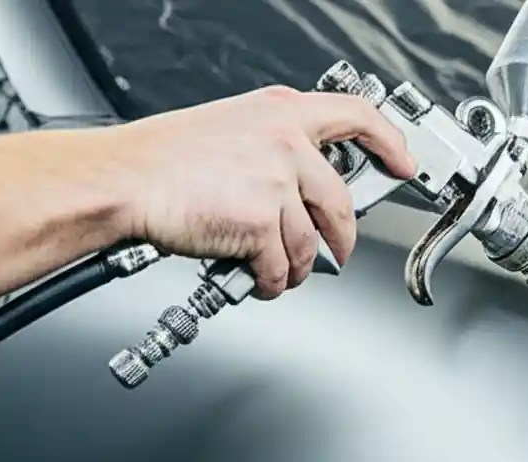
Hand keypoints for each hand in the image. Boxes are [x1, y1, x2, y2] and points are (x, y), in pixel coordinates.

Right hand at [109, 85, 416, 298]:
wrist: (123, 180)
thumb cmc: (163, 159)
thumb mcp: (232, 129)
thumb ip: (277, 148)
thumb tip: (307, 183)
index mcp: (283, 113)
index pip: (358, 116)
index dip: (389, 142)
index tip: (403, 163)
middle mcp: (287, 144)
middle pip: (340, 204)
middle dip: (340, 239)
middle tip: (335, 253)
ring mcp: (277, 183)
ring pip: (311, 244)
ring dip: (300, 267)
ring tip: (281, 271)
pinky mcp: (261, 223)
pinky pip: (284, 267)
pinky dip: (276, 282)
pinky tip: (263, 280)